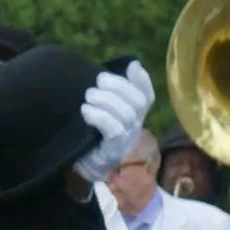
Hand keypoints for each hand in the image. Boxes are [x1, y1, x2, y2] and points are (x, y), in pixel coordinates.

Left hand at [75, 60, 154, 181]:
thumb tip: (127, 65)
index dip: (143, 80)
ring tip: (89, 96)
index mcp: (134, 114)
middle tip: (98, 81)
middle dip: (118, 86)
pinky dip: (99, 116)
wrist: (82, 164)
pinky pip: (114, 130)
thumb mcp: (98, 107)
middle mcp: (135, 127)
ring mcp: (127, 140)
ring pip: (127, 115)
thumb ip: (107, 89)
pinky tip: (86, 111)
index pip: (147, 96)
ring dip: (106, 100)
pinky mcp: (114, 151)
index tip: (132, 66)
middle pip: (138, 103)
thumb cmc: (90, 132)